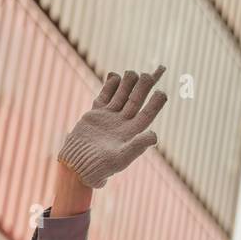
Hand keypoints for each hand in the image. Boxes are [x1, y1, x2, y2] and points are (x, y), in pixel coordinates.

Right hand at [57, 66, 167, 188]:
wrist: (78, 165)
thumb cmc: (101, 166)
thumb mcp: (121, 158)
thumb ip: (137, 146)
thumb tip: (154, 135)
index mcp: (132, 133)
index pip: (147, 114)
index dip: (156, 104)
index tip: (162, 93)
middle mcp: (123, 123)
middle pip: (136, 100)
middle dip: (142, 88)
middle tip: (147, 75)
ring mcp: (109, 117)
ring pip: (121, 94)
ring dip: (127, 83)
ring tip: (132, 73)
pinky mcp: (95, 114)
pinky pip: (104, 95)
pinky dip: (109, 86)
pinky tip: (115, 76)